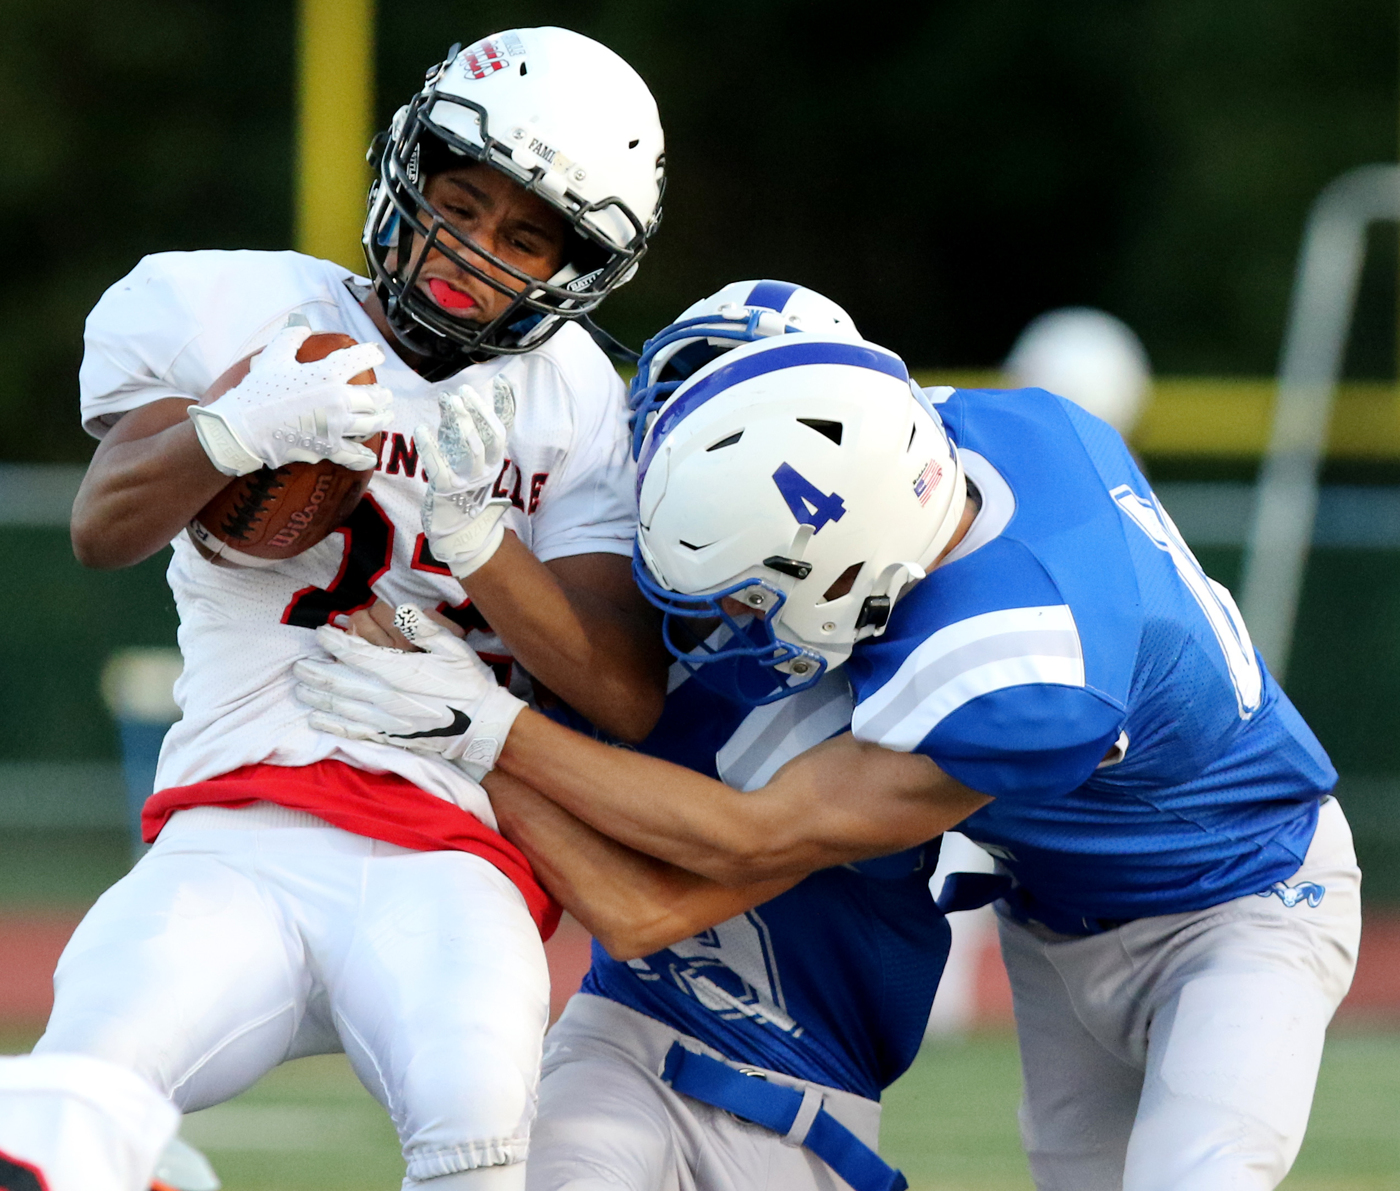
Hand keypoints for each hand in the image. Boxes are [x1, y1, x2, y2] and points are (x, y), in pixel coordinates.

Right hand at [187, 325, 392, 476]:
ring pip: (372, 424)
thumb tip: (302, 326)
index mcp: (327, 374)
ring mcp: (336, 426)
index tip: (378, 356)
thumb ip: (290, 338)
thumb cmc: (258, 390)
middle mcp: (338, 399)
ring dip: (381, 419)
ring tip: (385, 416)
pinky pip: (354, 455)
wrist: (244, 428)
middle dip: (382, 395)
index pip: (359, 360)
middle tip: (384, 395)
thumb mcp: (273, 357)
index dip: (372, 355)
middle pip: (374, 397)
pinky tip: (369, 456)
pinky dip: (364, 456)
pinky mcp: (329, 448)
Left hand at [294, 604, 525, 776]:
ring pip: (339, 706)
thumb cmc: (469, 683)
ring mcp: (384, 718)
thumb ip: (424, 627)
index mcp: (398, 670)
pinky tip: (316, 719)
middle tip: (298, 665)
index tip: (320, 633)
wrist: (481, 726)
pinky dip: (330, 724)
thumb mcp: (453, 647)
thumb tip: (402, 608)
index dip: (333, 642)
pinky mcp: (388, 736)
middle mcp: (385, 695)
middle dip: (315, 672)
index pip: (354, 653)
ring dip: (316, 697)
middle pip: (338, 682)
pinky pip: (351, 730)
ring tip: (300, 689)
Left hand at [418, 377, 515, 578]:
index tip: (500, 380)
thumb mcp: (460, 454)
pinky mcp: (448, 491)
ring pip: (474, 449)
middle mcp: (488, 469)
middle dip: (481, 411)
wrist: (454, 527)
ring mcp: (469, 481)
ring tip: (450, 401)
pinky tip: (421, 430)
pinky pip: (440, 467)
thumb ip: (455, 427)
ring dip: (463, 423)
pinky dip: (430, 447)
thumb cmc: (457, 486)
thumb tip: (448, 397)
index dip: (505, 404)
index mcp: (494, 459)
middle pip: (493, 436)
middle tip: (464, 391)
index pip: (504, 427)